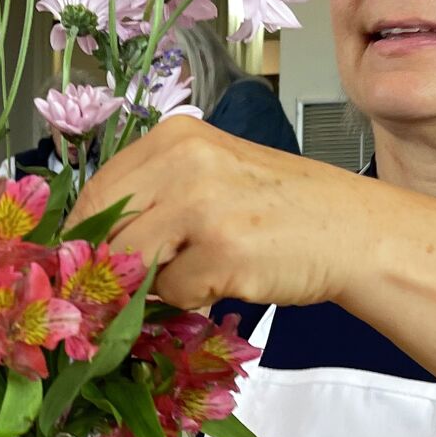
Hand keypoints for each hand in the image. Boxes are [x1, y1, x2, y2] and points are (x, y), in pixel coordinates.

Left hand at [67, 119, 370, 309]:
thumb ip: (151, 199)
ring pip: (131, 263)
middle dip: (111, 267)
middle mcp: (184, 163)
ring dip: (151, 283)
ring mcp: (203, 207)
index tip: (87, 264)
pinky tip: (223, 279)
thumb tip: (85, 249)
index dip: (85, 237)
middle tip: (132, 284)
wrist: (350, 231)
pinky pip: (171, 292)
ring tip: (194, 271)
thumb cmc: (277, 208)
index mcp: (175, 138)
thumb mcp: (209, 177)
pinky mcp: (222, 252)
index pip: (96, 192)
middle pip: (105, 231)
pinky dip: (188, 298)